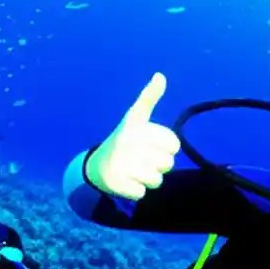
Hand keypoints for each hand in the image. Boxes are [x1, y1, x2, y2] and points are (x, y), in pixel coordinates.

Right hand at [85, 72, 180, 199]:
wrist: (97, 166)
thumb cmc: (124, 140)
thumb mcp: (135, 118)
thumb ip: (148, 98)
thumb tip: (160, 75)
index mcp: (135, 127)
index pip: (173, 144)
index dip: (168, 148)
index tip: (154, 145)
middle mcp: (127, 143)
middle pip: (167, 165)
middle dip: (158, 166)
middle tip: (143, 160)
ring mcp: (120, 164)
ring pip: (156, 181)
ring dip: (149, 180)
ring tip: (135, 171)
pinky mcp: (116, 184)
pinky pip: (142, 193)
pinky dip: (136, 190)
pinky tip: (126, 181)